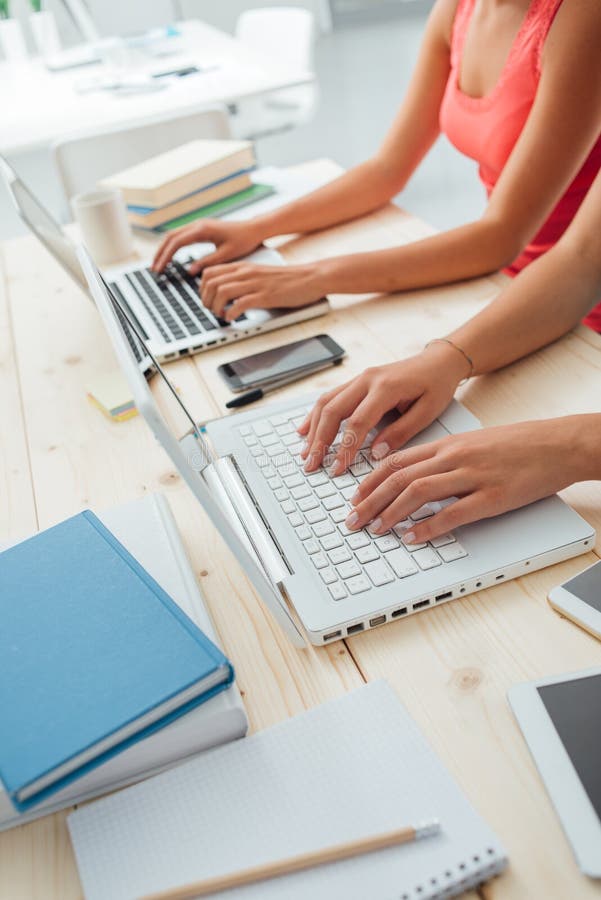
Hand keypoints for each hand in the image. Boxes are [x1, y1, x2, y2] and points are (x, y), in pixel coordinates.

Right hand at [152, 219, 263, 273]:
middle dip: (160, 253)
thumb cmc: (244, 241)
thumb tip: (190, 271)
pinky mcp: (201, 228)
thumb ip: (207, 263)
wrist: (254, 229)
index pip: (176, 243)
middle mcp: (198, 225)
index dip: (166, 257)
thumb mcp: (226, 255)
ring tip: (159, 263)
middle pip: (171, 237)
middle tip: (154, 269)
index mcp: (202, 230)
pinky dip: (173, 245)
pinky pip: (182, 235)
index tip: (159, 269)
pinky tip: (171, 256)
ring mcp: (198, 225)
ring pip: (174, 235)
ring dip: (165, 249)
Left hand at [201, 261, 325, 320]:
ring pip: (221, 291)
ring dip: (216, 306)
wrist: (310, 277)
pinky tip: (233, 318)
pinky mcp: (265, 296)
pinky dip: (231, 313)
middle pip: (211, 282)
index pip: (209, 272)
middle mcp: (246, 273)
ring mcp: (255, 284)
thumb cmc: (287, 279)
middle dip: (205, 299)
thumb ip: (243, 279)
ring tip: (221, 315)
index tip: (206, 299)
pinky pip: (240, 303)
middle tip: (211, 310)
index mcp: (243, 267)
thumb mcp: (260, 274)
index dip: (201, 288)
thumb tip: (226, 292)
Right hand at [298, 342, 468, 474]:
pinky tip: (304, 430)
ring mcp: (359, 378)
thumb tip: (375, 453)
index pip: (357, 422)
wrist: (438, 361)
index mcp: (385, 387)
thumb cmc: (436, 385)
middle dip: (320, 441)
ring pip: (326, 402)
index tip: (337, 468)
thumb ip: (400, 432)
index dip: (345, 448)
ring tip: (306, 453)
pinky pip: (330, 397)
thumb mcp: (427, 412)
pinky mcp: (357, 381)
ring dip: (313, 429)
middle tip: (312, 465)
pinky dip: (315, 415)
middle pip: (333, 411)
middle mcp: (367, 379)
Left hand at [345, 418, 587, 542]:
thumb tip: (414, 477)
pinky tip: (413, 537)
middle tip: (353, 520)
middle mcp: (454, 457)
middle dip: (370, 500)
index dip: (370, 481)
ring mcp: (473, 476)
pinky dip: (428, 527)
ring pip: (418, 492)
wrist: (558, 444)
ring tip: (375, 530)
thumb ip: (444, 458)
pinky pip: (452, 513)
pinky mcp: (493, 497)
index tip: (354, 497)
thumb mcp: (474, 443)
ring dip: (390, 512)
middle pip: (399, 477)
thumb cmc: (518, 445)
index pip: (396, 460)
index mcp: (448, 444)